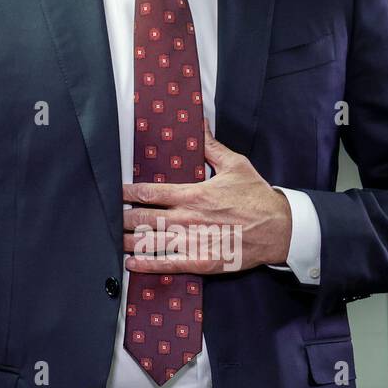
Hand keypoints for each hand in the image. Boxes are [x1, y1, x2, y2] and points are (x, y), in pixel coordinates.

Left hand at [121, 121, 290, 273]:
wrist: (281, 228)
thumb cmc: (257, 196)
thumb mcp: (235, 165)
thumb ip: (211, 146)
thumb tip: (199, 123)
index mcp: (194, 194)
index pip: (151, 192)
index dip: (128, 192)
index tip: (115, 192)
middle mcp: (189, 218)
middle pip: (144, 218)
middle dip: (122, 218)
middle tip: (106, 217)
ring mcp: (194, 241)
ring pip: (152, 242)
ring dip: (129, 241)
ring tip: (112, 239)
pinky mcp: (203, 261)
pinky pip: (170, 263)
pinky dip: (148, 264)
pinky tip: (132, 263)